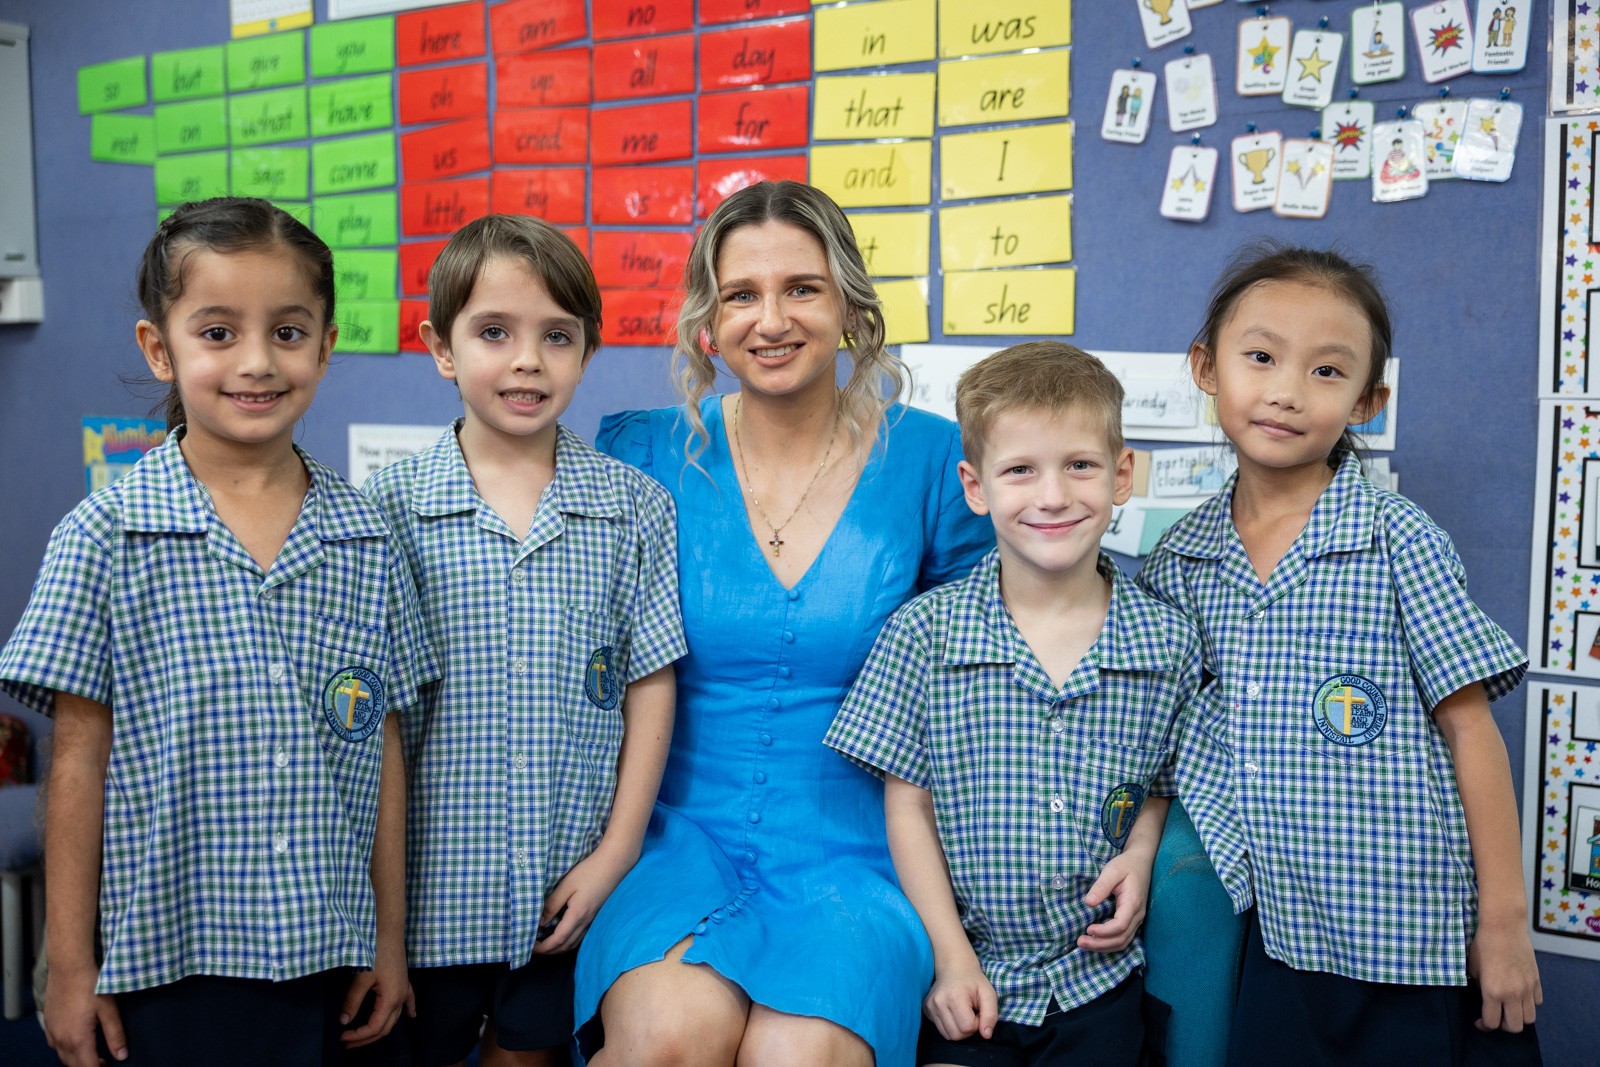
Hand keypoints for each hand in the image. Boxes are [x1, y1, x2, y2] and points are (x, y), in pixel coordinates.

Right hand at [44, 963, 125, 1064]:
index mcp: (77, 1039)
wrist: (68, 967)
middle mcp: (61, 1040)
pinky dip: (65, 1049)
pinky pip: (54, 1045)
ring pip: (63, 1056)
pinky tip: (76, 1040)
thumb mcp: (109, 1010)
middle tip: (104, 1061)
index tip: (108, 1065)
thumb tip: (122, 1056)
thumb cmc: (91, 986)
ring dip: (77, 1059)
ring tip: (93, 1053)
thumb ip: (115, 1035)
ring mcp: (52, 1032)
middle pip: (73, 1065)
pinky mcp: (48, 1023)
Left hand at [340, 938, 411, 1047]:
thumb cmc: (375, 953)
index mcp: (390, 1000)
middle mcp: (400, 999)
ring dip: (379, 1030)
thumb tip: (344, 1021)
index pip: (374, 1027)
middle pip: (385, 1027)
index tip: (342, 1037)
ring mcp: (404, 990)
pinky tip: (411, 1017)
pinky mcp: (404, 982)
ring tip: (364, 1037)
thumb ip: (352, 1001)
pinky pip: (409, 1001)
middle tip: (347, 1042)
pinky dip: (409, 1010)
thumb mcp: (360, 979)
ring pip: (394, 1018)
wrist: (388, 932)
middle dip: (366, 1038)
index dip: (358, 1035)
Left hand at [532, 844, 635, 954]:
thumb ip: (552, 904)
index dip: (543, 947)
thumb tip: (540, 923)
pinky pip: (580, 937)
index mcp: (577, 915)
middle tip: (533, 949)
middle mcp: (586, 922)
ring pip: (574, 943)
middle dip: (548, 951)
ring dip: (558, 949)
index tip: (530, 946)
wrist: (613, 864)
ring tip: (545, 946)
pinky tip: (562, 937)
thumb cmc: (589, 871)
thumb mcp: (566, 885)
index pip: (558, 940)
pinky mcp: (595, 916)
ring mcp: (592, 920)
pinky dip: (568, 942)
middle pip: (566, 946)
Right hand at [922, 956, 998, 1042]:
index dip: (977, 1023)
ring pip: (947, 1035)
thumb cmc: (973, 981)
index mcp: (955, 996)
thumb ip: (991, 1015)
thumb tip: (986, 1035)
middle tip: (971, 1013)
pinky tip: (953, 1012)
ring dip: (959, 1028)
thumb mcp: (989, 994)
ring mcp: (930, 1006)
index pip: (968, 1027)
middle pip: (956, 1035)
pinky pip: (940, 1029)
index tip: (978, 1011)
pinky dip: (950, 1025)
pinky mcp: (926, 1009)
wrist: (954, 967)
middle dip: (968, 1028)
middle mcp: (939, 1002)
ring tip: (962, 1013)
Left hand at [1078, 851, 1150, 952]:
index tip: (1088, 929)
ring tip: (1084, 944)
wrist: (1141, 862)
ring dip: (1104, 947)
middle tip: (1080, 942)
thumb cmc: (1126, 865)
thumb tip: (1089, 902)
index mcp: (1133, 902)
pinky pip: (1124, 938)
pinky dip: (1110, 944)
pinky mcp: (1133, 920)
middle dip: (1100, 944)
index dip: (1104, 931)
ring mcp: (1137, 919)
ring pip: (1124, 942)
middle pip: (1122, 938)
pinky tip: (1096, 941)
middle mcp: (1138, 914)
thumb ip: (1101, 886)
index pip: (1121, 925)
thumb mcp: (1112, 870)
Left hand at [1467, 917, 1541, 1031]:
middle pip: (1515, 1027)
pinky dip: (1530, 1004)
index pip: (1492, 1023)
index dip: (1484, 1026)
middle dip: (1504, 1026)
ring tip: (1509, 1009)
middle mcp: (1513, 994)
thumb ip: (1480, 986)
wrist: (1504, 927)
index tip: (1479, 1021)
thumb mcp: (1473, 967)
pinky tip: (1520, 995)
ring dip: (1519, 1017)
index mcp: (1493, 992)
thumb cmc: (1483, 944)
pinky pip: (1537, 1002)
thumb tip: (1484, 994)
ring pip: (1530, 1019)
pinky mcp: (1537, 981)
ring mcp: (1528, 988)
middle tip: (1496, 1017)